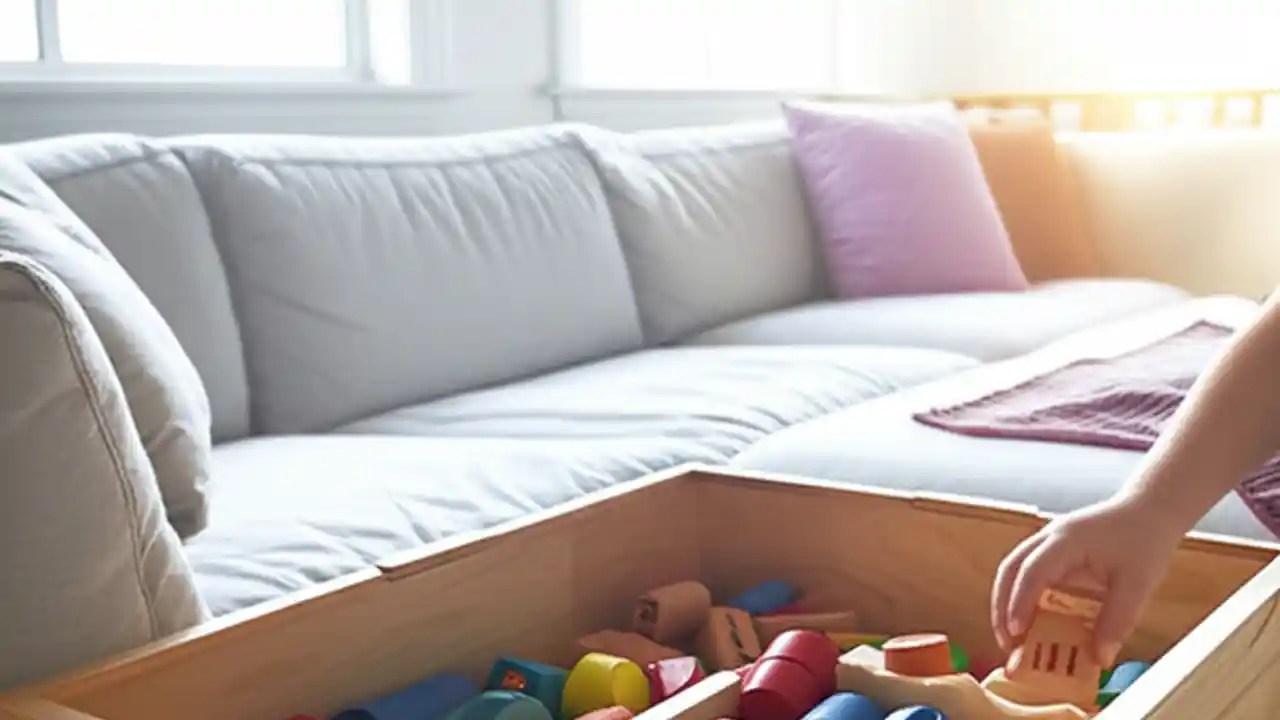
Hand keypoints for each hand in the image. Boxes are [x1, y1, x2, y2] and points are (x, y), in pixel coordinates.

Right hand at [991, 498, 1184, 666]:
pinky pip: (1028, 573)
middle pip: (1010, 569)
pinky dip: (1022, 598)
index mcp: (1067, 540)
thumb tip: (1100, 657)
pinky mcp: (1053, 550)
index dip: (1019, 602)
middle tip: (1006, 642)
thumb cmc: (1145, 540)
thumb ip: (1118, 620)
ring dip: (1007, 603)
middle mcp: (1049, 538)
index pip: (1032, 571)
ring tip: (1013, 637)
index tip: (1015, 632)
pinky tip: (1032, 621)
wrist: (1149, 510)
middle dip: (1002, 607)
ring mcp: (1047, 542)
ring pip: (1013, 570)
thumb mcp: (1139, 584)